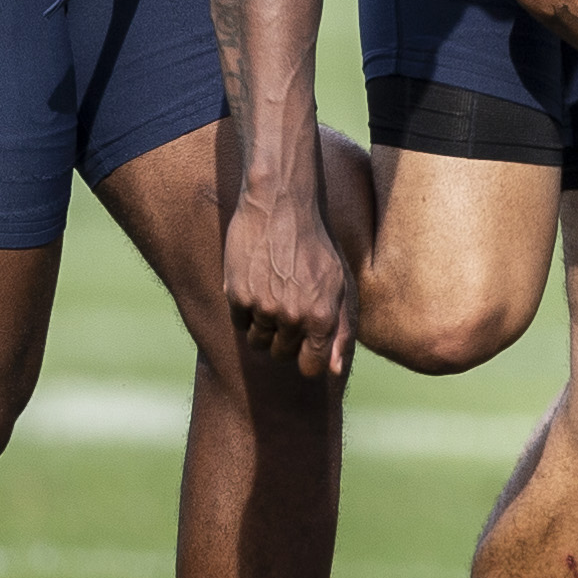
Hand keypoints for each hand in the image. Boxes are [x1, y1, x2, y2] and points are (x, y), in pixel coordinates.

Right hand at [225, 186, 354, 377]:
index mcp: (323, 317)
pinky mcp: (237, 295)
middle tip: (289, 304)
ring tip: (273, 292)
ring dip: (263, 325)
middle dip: (285, 337)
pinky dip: (246, 309)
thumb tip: (332, 371)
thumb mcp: (340, 285)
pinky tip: (256, 282)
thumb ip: (340, 331)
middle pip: (281, 354)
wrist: (281, 206)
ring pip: (258, 342)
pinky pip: (239, 322)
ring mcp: (263, 308)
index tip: (304, 343)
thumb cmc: (317, 246)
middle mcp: (293, 317)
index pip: (310, 368)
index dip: (307, 358)